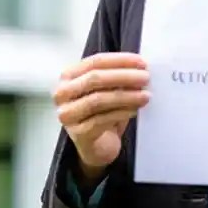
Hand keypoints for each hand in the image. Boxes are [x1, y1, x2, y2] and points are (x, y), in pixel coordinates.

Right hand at [53, 52, 149, 183]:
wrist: (97, 146)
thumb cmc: (102, 113)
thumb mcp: (107, 90)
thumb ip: (117, 77)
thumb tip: (139, 67)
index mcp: (69, 77)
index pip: (95, 62)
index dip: (120, 60)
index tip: (141, 62)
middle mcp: (63, 94)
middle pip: (94, 78)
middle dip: (123, 76)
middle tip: (145, 77)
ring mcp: (68, 114)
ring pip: (98, 99)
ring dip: (126, 95)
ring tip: (145, 95)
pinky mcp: (79, 133)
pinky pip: (102, 120)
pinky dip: (121, 112)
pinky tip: (135, 109)